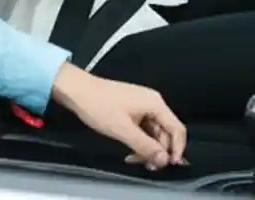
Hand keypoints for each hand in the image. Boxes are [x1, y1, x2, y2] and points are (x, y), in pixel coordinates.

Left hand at [50, 63, 187, 170]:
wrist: (76, 90)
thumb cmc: (98, 106)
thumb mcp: (123, 130)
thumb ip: (145, 146)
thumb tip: (164, 160)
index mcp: (155, 104)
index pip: (177, 130)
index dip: (177, 149)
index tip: (169, 165)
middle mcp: (152, 102)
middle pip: (166, 132)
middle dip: (158, 151)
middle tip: (146, 166)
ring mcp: (141, 105)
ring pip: (153, 132)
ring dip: (147, 147)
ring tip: (133, 159)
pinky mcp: (132, 108)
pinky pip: (143, 128)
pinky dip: (139, 140)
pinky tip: (129, 150)